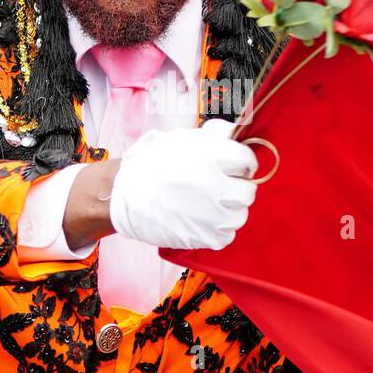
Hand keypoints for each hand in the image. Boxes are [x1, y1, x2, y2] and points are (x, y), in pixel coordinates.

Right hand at [109, 118, 258, 249]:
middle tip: (217, 186)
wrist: (124, 196)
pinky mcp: (207, 238)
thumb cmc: (151, 165)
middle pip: (248, 191)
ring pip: (240, 215)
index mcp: (212, 157)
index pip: (248, 161)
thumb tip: (235, 134)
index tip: (231, 167)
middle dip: (236, 187)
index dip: (240, 163)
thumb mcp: (181, 138)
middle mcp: (217, 186)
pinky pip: (227, 234)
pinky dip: (217, 228)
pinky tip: (200, 219)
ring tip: (205, 203)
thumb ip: (213, 136)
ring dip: (227, 210)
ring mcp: (214, 216)